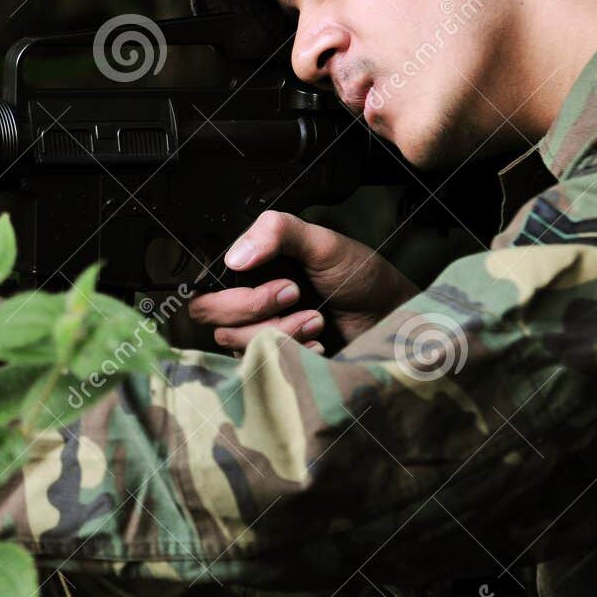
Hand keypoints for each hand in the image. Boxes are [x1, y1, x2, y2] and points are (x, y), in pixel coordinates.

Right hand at [186, 210, 417, 352]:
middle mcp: (244, 301)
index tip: (283, 287)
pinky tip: (317, 343)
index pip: (206, 285)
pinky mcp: (273, 359)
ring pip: (233, 343)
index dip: (234, 293)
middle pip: (209, 315)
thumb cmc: (358, 275)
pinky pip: (259, 364)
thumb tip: (235, 258)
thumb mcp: (321, 242)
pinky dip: (290, 353)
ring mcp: (257, 331)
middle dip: (255, 310)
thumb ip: (277, 232)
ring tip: (316, 319)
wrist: (390, 317)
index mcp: (248, 269)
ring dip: (279, 331)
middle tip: (297, 296)